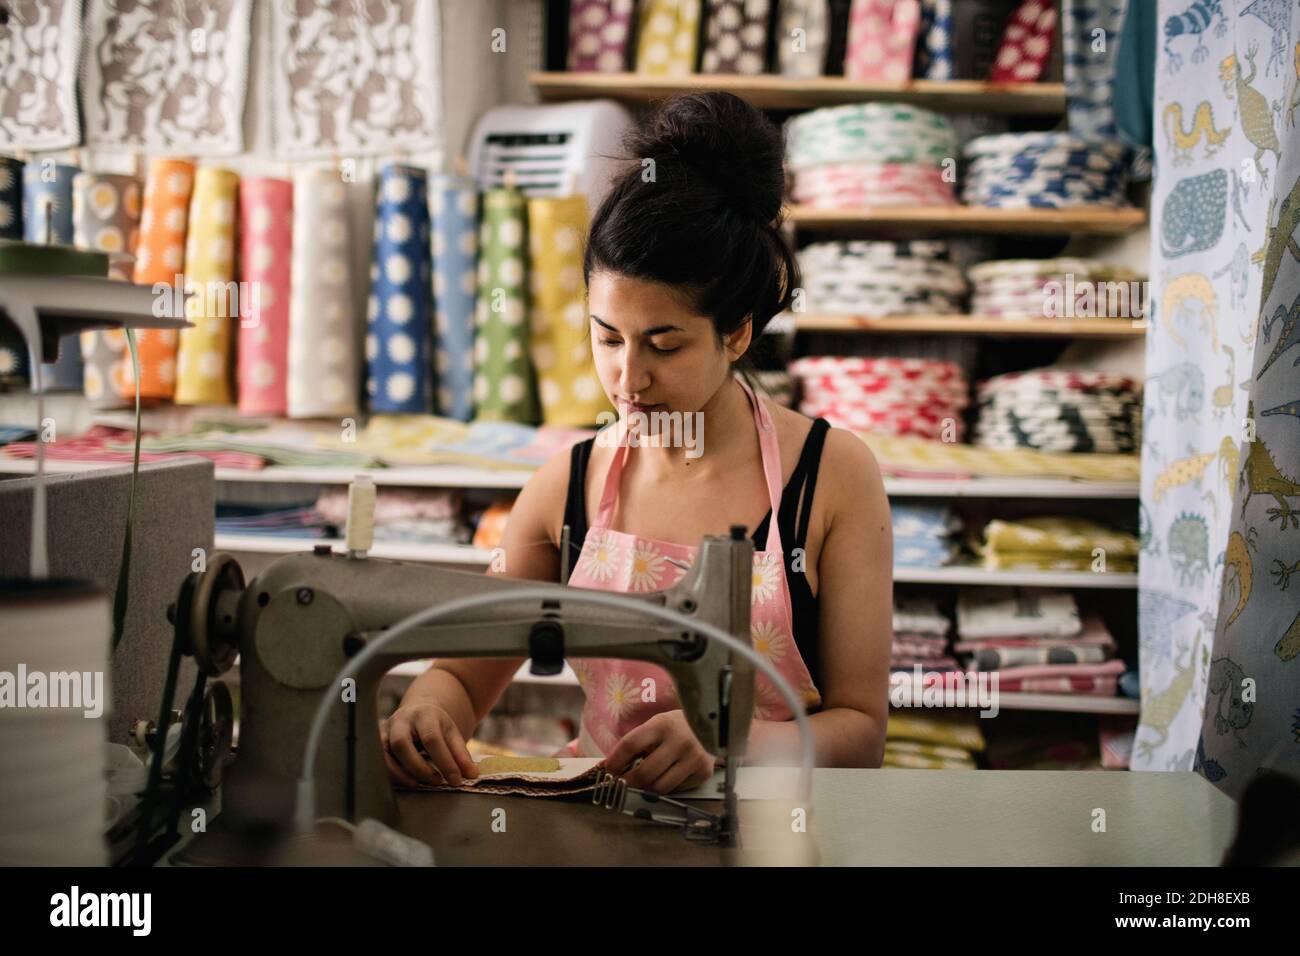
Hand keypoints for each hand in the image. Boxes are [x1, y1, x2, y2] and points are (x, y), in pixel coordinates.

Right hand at [380, 699, 478, 787]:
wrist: (418, 710)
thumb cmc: (436, 725)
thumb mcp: (451, 733)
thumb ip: (461, 754)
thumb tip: (472, 775)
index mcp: (424, 715)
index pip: (432, 739)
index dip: (444, 762)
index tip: (456, 780)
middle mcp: (401, 721)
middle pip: (402, 744)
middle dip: (419, 767)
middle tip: (437, 781)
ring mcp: (386, 731)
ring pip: (385, 753)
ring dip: (401, 773)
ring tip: (419, 784)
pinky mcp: (377, 742)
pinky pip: (379, 761)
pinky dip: (391, 774)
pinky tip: (407, 781)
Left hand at [602, 710, 716, 793]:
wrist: (714, 726)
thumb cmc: (677, 727)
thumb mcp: (656, 726)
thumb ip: (636, 744)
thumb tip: (608, 767)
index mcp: (662, 724)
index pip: (630, 745)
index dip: (615, 761)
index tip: (606, 771)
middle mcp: (679, 741)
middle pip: (644, 773)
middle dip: (628, 783)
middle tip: (621, 785)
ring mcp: (693, 758)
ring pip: (660, 787)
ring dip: (647, 788)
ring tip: (645, 782)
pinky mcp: (703, 772)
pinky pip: (676, 790)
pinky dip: (667, 787)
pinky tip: (668, 776)